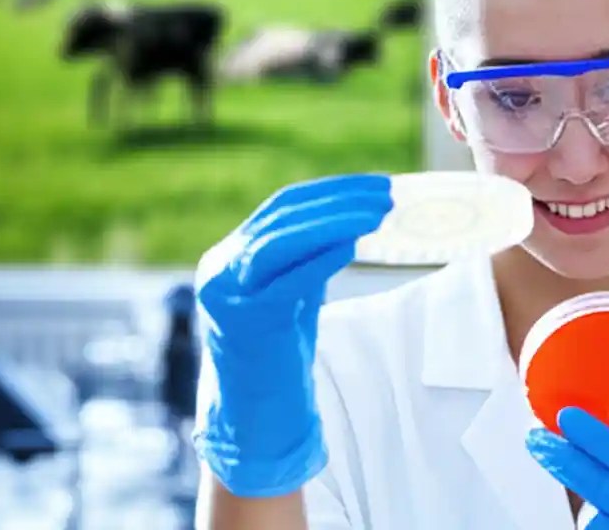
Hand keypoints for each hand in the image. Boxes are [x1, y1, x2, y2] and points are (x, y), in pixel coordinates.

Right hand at [193, 174, 391, 497]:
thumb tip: (349, 221)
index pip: (281, 206)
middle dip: (338, 200)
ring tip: (379, 213)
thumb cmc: (276, 359)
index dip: (331, 191)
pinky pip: (286, 281)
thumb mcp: (288, 295)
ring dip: (335, 221)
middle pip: (282, 216)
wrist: (252, 424)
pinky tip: (354, 245)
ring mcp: (226, 294)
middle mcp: (220, 269)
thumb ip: (303, 258)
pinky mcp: (243, 322)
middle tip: (387, 194)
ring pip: (281, 241)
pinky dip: (320, 257)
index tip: (375, 185)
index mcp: (229, 257)